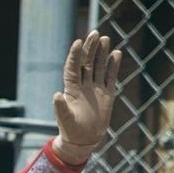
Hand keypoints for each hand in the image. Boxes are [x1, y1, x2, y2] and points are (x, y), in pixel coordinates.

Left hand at [52, 29, 122, 159]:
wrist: (84, 139)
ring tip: (105, 39)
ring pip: (99, 66)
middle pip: (86, 62)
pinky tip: (116, 54)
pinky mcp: (107, 94)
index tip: (78, 42)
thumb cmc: (71, 130)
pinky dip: (113, 66)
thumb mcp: (65, 119)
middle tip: (95, 33)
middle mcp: (83, 85)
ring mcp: (95, 88)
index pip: (73, 67)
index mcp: (71, 89)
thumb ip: (61, 108)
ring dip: (101, 53)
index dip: (75, 55)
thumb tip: (57, 94)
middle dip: (89, 48)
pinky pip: (110, 77)